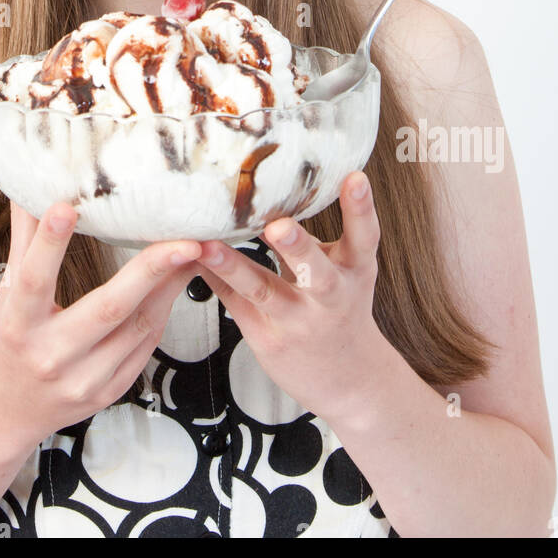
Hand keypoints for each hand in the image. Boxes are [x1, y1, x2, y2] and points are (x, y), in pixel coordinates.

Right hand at [0, 200, 202, 452]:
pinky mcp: (108, 391)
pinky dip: (162, 313)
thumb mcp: (6, 296)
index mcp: (18, 325)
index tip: (66, 206)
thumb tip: (25, 188)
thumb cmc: (4, 343)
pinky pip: (144, 347)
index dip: (49, 244)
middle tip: (185, 240)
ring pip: (138, 327)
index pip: (33, 279)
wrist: (2, 415)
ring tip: (194, 252)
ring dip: (170, 288)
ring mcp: (84, 379)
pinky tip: (176, 285)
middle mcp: (51, 355)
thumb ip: (24, 241)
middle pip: (107, 308)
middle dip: (150, 271)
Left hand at [194, 171, 389, 424]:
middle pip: (316, 272)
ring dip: (233, 267)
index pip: (365, 236)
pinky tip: (192, 260)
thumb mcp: (345, 269)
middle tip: (278, 226)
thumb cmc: (340, 308)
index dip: (361, 207)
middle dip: (297, 247)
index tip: (354, 177)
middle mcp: (330, 297)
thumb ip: (319, 236)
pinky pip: (236, 302)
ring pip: (263, 290)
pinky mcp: (269, 338)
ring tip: (207, 247)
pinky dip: (214, 279)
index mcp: (354, 271)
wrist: (349, 379)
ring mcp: (298, 321)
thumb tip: (281, 186)